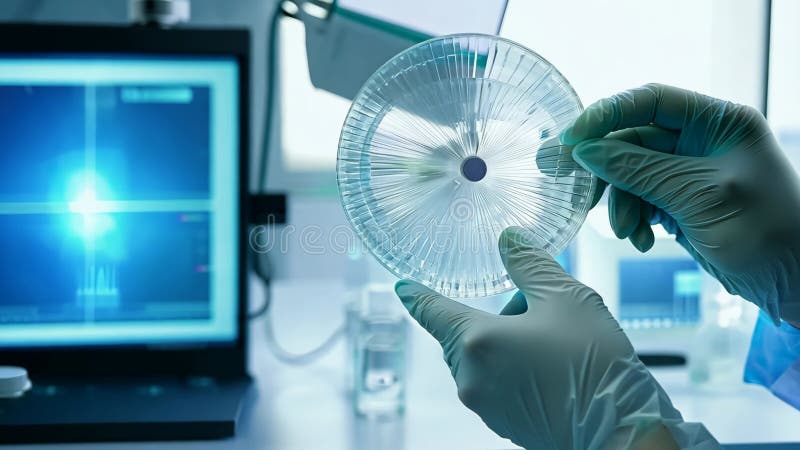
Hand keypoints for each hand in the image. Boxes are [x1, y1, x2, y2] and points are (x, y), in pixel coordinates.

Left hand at [395, 227, 716, 449]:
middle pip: (467, 333)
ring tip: (554, 345)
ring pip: (483, 358)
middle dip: (497, 318)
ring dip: (507, 343)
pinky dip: (514, 369)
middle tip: (541, 315)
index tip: (401, 286)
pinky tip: (553, 370)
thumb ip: (529, 263)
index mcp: (477, 341)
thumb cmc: (593, 362)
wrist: (621, 428)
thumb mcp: (565, 296)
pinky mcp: (502, 424)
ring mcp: (485, 405)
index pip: (433, 311)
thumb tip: (508, 240)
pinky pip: (496, 383)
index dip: (417, 295)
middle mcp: (472, 377)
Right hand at [561, 83, 799, 326]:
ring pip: (632, 173)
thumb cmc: (767, 233)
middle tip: (558, 176)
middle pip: (633, 139)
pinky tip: (644, 241)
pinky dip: (636, 220)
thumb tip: (585, 150)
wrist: (793, 283)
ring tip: (628, 233)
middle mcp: (703, 140)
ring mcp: (691, 171)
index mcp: (719, 122)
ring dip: (621, 204)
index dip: (605, 115)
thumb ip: (639, 170)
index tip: (569, 139)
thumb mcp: (698, 196)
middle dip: (603, 166)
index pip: (650, 102)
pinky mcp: (683, 200)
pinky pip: (642, 199)